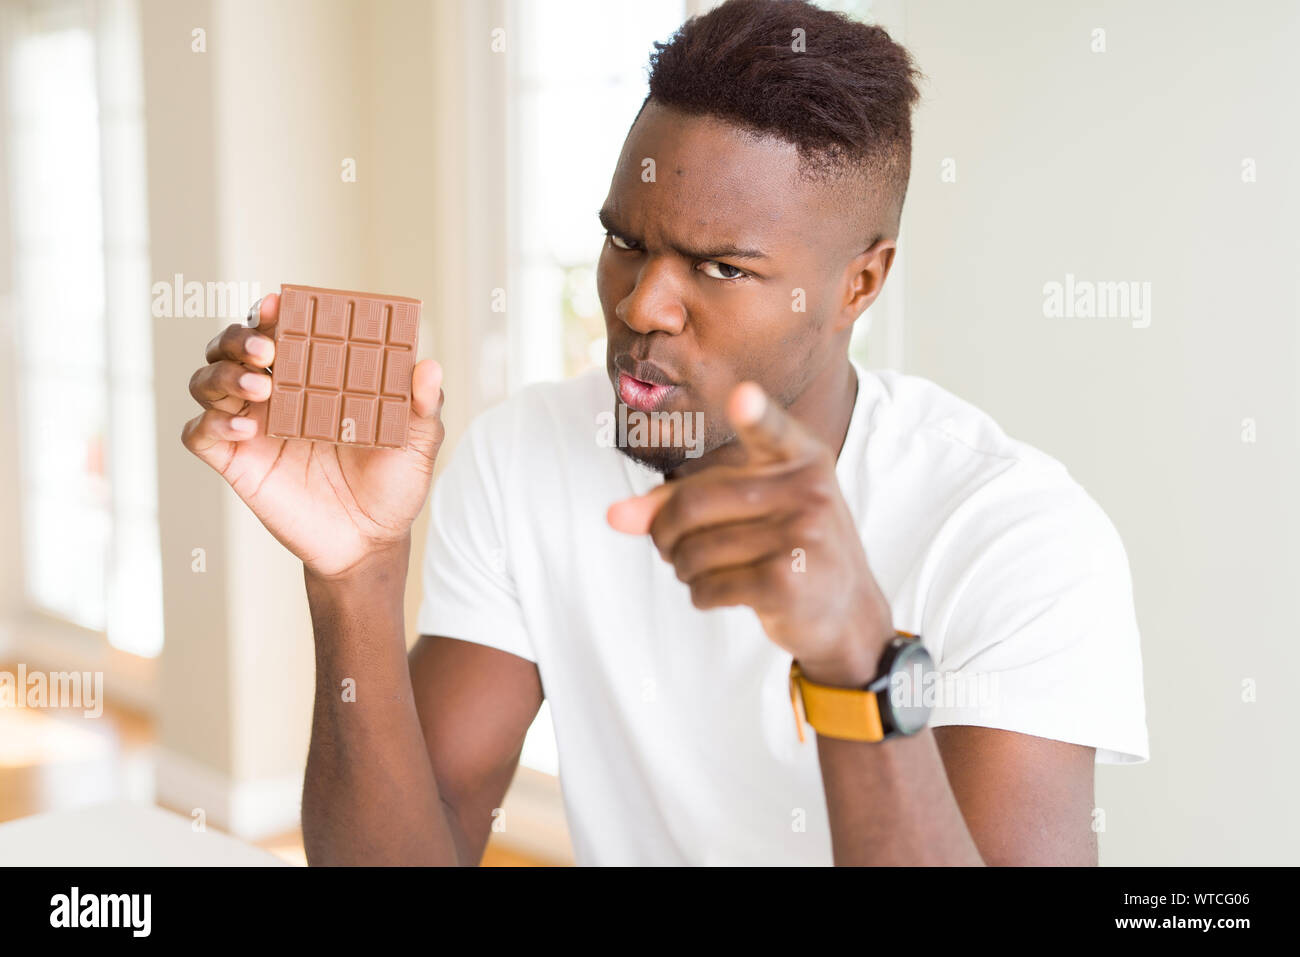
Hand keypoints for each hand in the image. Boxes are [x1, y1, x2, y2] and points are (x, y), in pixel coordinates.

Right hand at [181, 293, 445, 578]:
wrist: (371, 542)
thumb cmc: (393, 485)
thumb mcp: (417, 443)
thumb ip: (423, 405)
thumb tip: (429, 365)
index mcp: (312, 377)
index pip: (278, 330)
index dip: (270, 311)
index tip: (278, 303)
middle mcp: (275, 394)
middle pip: (232, 346)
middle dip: (240, 337)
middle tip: (269, 350)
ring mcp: (251, 427)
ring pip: (206, 380)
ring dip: (223, 374)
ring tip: (261, 387)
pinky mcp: (235, 462)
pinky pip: (200, 434)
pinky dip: (211, 423)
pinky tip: (245, 429)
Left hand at [607, 381, 893, 686]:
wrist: (845, 608)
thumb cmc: (783, 543)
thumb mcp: (746, 507)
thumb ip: (679, 500)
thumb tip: (614, 515)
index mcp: (801, 457)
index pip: (773, 431)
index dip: (755, 415)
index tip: (742, 397)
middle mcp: (809, 491)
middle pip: (694, 503)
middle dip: (665, 532)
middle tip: (669, 546)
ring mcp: (804, 538)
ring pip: (696, 550)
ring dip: (682, 567)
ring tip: (699, 569)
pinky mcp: (790, 583)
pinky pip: (709, 587)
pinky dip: (699, 594)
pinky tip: (718, 592)